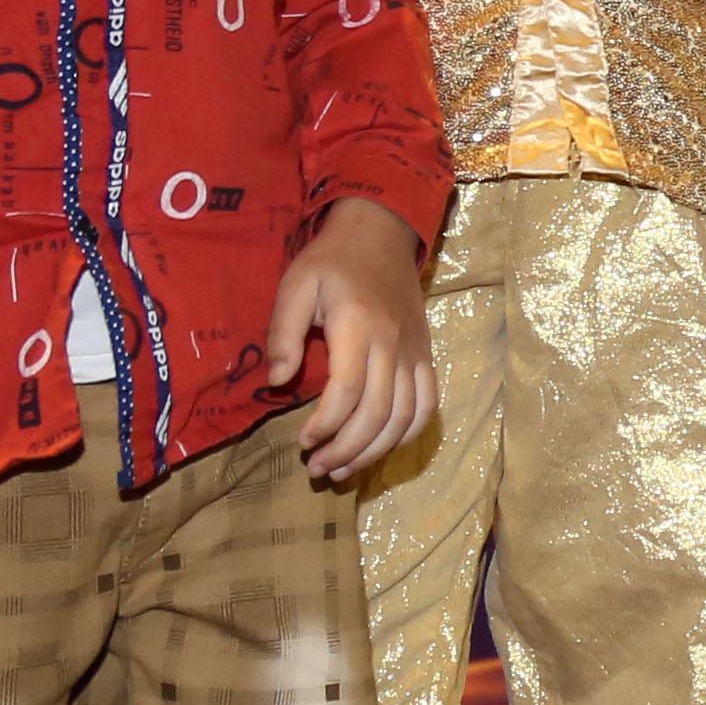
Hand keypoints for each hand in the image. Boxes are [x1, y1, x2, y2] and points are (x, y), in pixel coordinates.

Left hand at [262, 196, 436, 482]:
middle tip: (317, 468)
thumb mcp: (294, 286)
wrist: (381, 235)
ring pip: (405, 416)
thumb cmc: (331, 261)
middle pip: (378, 412)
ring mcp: (416, 352)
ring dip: (375, 450)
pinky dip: (408, 434)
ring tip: (343, 469)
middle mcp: (394, 344)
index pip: (347, 392)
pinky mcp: (425, 356)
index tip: (302, 442)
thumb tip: (277, 382)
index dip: (325, 426)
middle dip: (346, 449)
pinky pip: (428, 405)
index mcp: (360, 326)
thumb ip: (282, 334)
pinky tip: (382, 448)